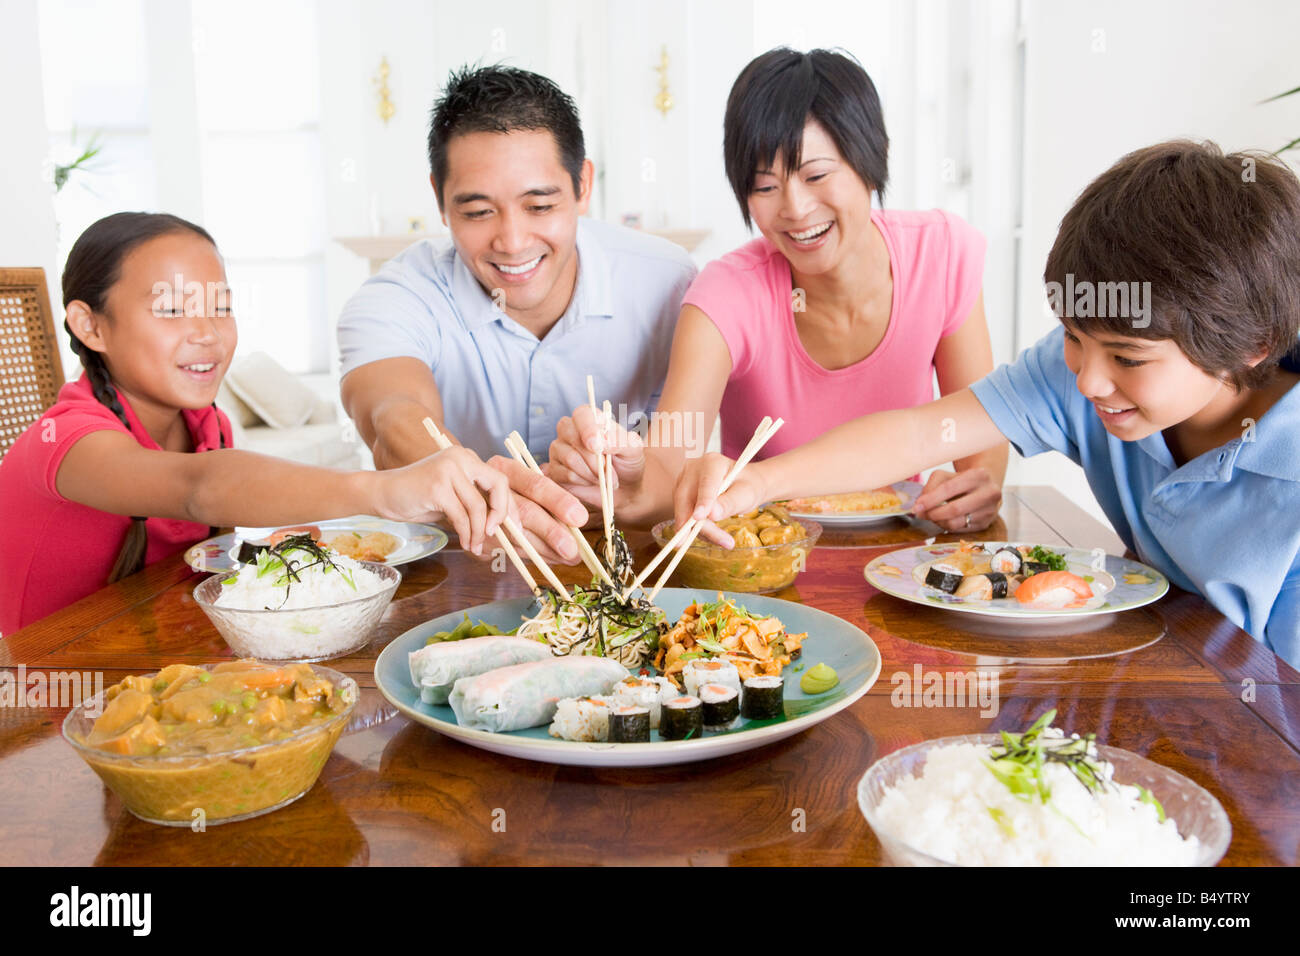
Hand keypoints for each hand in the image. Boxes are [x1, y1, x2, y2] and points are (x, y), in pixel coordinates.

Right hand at [375, 446, 514, 554]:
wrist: (383, 493)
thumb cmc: (418, 497)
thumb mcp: (452, 496)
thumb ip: (474, 502)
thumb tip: (502, 525)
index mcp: (466, 458)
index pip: (499, 479)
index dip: (509, 504)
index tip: (513, 525)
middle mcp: (460, 458)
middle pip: (497, 486)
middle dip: (501, 514)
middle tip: (496, 535)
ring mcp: (448, 470)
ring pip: (477, 507)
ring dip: (479, 532)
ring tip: (475, 546)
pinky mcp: (437, 486)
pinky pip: (461, 516)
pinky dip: (467, 534)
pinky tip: (466, 543)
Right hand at [487, 455, 588, 564]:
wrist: (468, 500)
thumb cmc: (509, 492)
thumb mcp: (524, 485)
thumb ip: (547, 499)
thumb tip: (578, 520)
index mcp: (508, 470)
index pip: (536, 484)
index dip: (559, 501)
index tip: (580, 518)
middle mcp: (492, 489)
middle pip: (525, 511)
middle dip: (551, 532)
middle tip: (572, 549)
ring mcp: (482, 514)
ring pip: (517, 535)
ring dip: (545, 550)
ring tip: (568, 558)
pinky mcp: (478, 535)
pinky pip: (508, 548)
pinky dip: (532, 556)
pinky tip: (551, 558)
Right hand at [544, 403, 644, 510]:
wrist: (623, 489)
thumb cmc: (627, 463)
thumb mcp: (633, 449)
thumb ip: (620, 441)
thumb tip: (602, 442)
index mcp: (590, 419)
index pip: (582, 414)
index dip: (588, 428)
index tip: (597, 447)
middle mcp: (570, 430)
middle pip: (571, 435)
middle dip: (593, 458)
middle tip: (609, 471)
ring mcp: (559, 450)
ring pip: (570, 458)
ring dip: (591, 472)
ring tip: (604, 479)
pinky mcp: (555, 470)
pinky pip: (565, 474)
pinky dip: (583, 481)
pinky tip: (592, 482)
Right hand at [671, 453, 768, 547]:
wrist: (743, 486)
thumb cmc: (747, 487)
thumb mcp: (746, 494)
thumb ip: (730, 503)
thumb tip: (712, 515)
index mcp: (712, 462)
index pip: (705, 484)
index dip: (702, 501)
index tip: (699, 518)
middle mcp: (692, 469)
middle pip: (686, 498)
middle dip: (692, 524)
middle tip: (694, 544)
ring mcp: (683, 482)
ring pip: (683, 510)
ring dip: (698, 530)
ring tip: (724, 541)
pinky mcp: (681, 495)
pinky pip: (684, 516)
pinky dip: (698, 529)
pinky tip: (715, 536)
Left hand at [910, 467, 1000, 532]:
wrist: (984, 488)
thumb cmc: (960, 480)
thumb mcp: (945, 476)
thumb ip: (930, 487)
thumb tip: (919, 506)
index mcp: (979, 475)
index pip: (949, 488)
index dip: (930, 499)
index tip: (917, 506)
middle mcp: (989, 493)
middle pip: (954, 509)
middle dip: (933, 513)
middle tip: (921, 514)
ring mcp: (990, 510)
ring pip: (956, 522)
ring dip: (938, 521)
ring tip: (931, 516)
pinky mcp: (986, 524)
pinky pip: (959, 530)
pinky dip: (946, 526)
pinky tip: (943, 519)